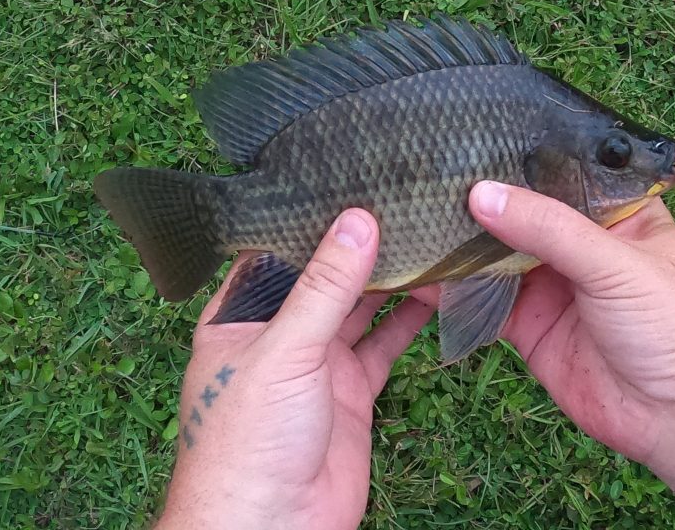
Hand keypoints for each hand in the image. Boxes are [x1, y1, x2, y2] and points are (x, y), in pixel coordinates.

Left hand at [156, 209, 434, 529]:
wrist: (272, 528)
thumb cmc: (247, 441)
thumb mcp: (284, 351)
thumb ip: (324, 287)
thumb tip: (357, 221)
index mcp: (240, 316)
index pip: (276, 252)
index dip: (309, 219)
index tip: (347, 180)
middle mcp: (278, 334)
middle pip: (323, 277)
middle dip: (357, 245)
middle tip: (399, 201)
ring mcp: (317, 364)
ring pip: (358, 308)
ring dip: (389, 279)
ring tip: (424, 235)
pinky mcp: (351, 392)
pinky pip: (382, 346)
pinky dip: (407, 322)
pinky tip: (434, 291)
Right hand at [439, 184, 674, 529]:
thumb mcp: (616, 262)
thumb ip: (550, 228)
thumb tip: (483, 194)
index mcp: (615, 213)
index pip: (561, 171)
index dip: (519, 156)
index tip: (467, 135)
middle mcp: (580, 244)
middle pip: (521, 212)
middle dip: (480, 199)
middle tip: (423, 173)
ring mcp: (552, 284)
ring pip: (495, 254)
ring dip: (459, 241)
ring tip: (409, 213)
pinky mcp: (529, 326)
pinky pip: (484, 299)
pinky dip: (453, 289)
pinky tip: (416, 270)